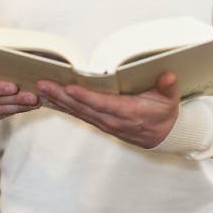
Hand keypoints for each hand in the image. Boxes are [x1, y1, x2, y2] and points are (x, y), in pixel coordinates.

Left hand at [36, 72, 179, 148]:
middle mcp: (114, 120)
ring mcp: (105, 124)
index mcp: (130, 112)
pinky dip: (65, 107)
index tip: (69, 88)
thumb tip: (168, 76)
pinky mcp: (101, 123)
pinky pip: (80, 115)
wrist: (164, 135)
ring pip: (78, 112)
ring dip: (59, 101)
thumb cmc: (165, 113)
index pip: (103, 104)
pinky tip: (52, 99)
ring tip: (42, 89)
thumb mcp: (171, 99)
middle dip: (62, 96)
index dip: (85, 96)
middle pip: (84, 108)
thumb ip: (167, 87)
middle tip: (43, 85)